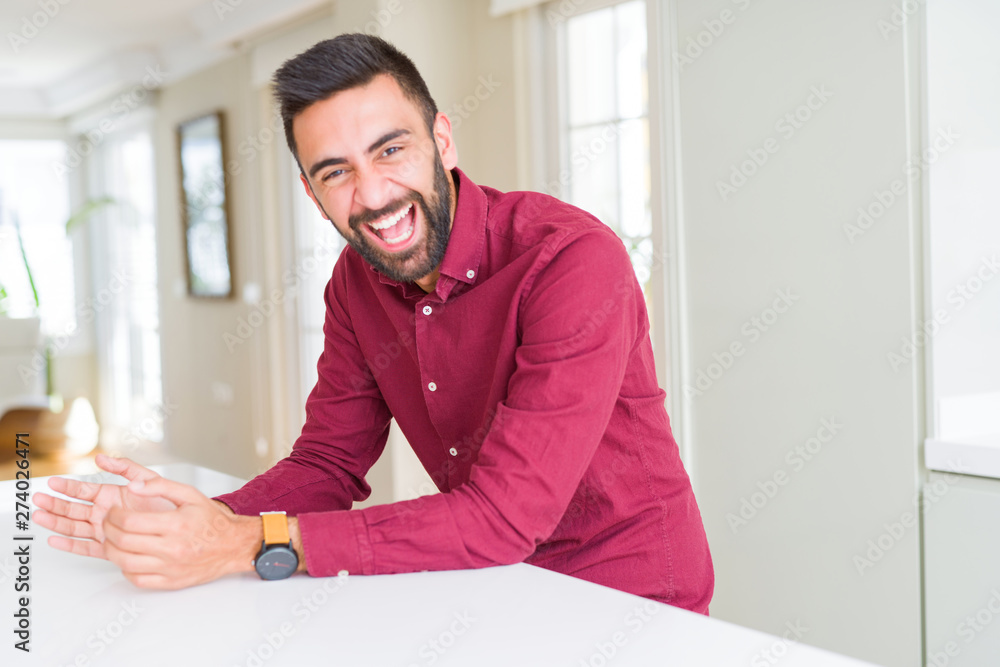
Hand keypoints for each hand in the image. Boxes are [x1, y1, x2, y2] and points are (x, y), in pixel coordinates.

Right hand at [32, 454, 176, 558]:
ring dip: (57, 522)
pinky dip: (71, 544)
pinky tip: (55, 540)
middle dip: (55, 504)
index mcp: (112, 495)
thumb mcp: (149, 479)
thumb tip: (102, 457)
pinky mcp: (110, 546)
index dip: (68, 487)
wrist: (185, 526)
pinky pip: (87, 547)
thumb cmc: (168, 502)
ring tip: (39, 517)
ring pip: (76, 526)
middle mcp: (105, 512)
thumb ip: (127, 468)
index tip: (52, 483)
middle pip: (74, 508)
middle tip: (37, 499)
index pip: (84, 490)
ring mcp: (106, 529)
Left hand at [100, 476, 263, 588]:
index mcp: (175, 524)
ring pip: (125, 563)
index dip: (114, 515)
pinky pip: (137, 579)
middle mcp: (172, 548)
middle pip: (123, 542)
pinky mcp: (170, 582)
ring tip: (113, 540)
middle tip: (107, 523)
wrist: (234, 546)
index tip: (113, 511)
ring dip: (111, 550)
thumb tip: (133, 485)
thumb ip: (160, 486)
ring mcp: (170, 568)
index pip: (129, 522)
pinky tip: (128, 557)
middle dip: (108, 530)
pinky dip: (125, 569)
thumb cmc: (212, 521)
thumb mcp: (190, 494)